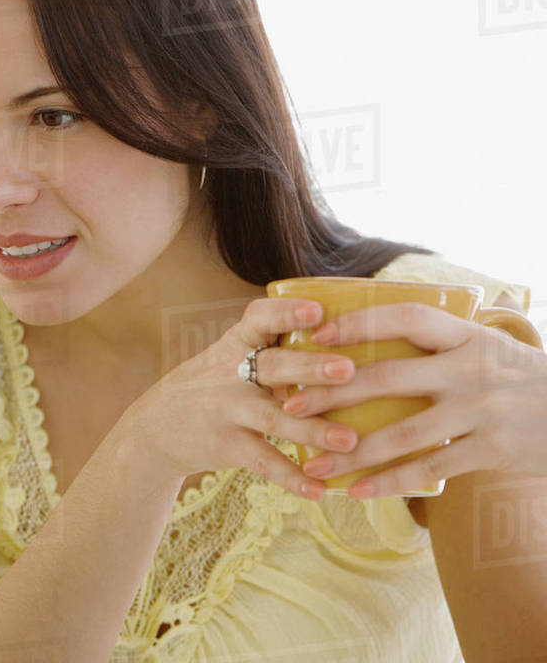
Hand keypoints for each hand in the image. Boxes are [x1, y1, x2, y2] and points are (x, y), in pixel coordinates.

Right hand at [130, 296, 364, 500]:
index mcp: (237, 344)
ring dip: (312, 430)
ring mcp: (227, 411)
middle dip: (310, 368)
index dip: (286, 313)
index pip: (259, 319)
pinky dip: (291, 478)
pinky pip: (263, 462)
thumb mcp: (231, 358)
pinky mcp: (226, 446)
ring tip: (349, 440)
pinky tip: (319, 490)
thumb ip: (276, 350)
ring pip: (273, 418)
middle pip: (273, 367)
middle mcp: (230, 374)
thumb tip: (351, 339)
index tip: (317, 311)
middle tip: (347, 370)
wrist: (154, 430)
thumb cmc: (211, 387)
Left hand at [280, 301, 546, 497]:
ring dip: (350, 451)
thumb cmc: (525, 380)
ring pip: (402, 431)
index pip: (405, 319)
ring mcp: (482, 410)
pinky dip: (390, 482)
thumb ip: (443, 342)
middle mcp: (471, 368)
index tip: (315, 337)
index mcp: (467, 336)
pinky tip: (357, 491)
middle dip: (332, 392)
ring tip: (312, 465)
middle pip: (388, 376)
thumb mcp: (490, 347)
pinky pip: (430, 468)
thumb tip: (379, 330)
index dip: (358, 324)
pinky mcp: (492, 450)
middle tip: (289, 406)